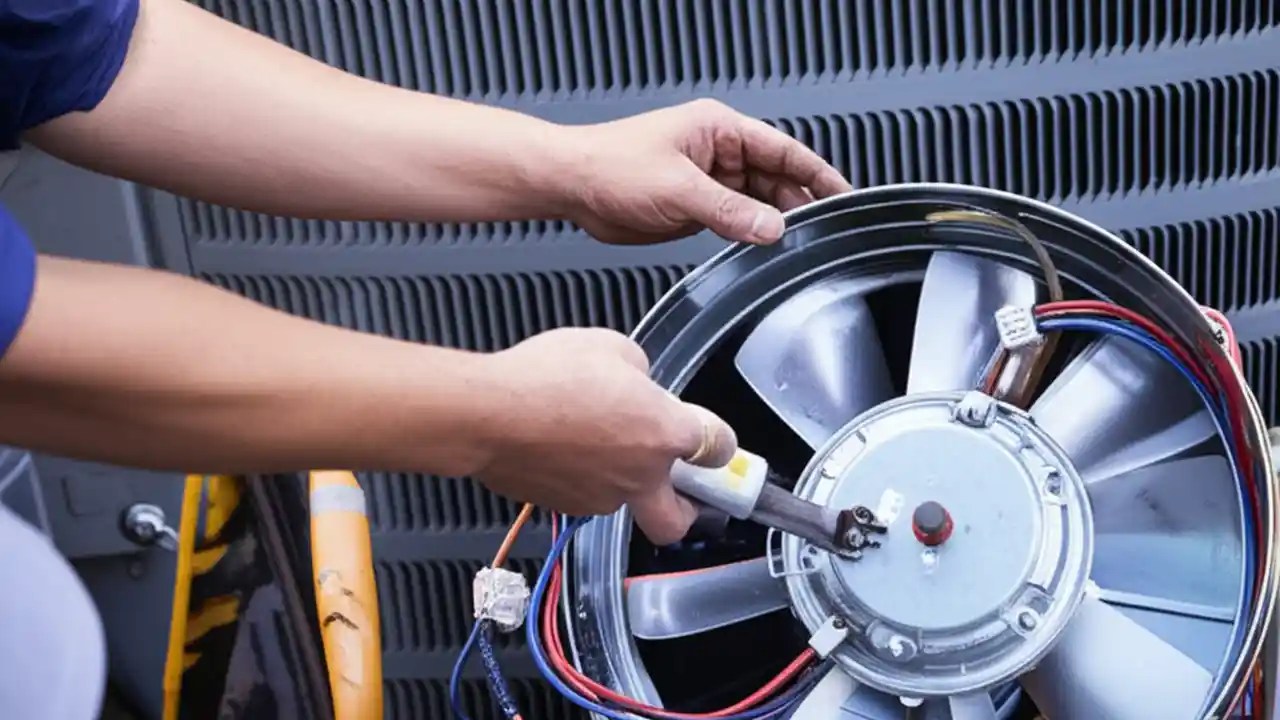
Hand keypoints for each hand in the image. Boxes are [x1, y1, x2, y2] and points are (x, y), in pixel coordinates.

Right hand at [472, 328, 736, 543]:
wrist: (486, 413)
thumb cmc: (546, 377)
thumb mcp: (612, 347)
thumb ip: (639, 371)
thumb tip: (636, 382)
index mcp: (664, 434)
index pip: (718, 449)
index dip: (720, 444)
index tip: (715, 443)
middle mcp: (638, 477)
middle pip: (678, 519)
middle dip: (687, 512)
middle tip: (682, 491)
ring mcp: (599, 498)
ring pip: (623, 502)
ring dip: (622, 480)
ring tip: (595, 441)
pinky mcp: (562, 506)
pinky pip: (583, 495)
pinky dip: (581, 477)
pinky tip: (562, 446)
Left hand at [561, 99, 851, 245]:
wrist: (572, 186)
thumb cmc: (611, 165)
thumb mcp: (679, 189)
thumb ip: (730, 211)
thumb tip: (772, 229)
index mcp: (719, 129)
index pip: (784, 149)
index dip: (817, 173)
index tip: (843, 194)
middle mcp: (718, 151)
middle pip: (776, 177)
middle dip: (798, 202)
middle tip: (822, 231)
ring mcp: (708, 179)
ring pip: (757, 202)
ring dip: (773, 222)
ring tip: (796, 244)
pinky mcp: (695, 206)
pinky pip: (734, 219)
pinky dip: (749, 233)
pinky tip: (761, 249)